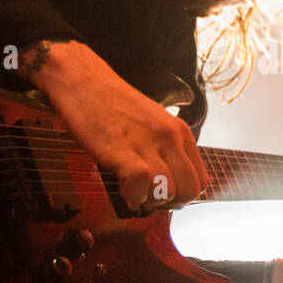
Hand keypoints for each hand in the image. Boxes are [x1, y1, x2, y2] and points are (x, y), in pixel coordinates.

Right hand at [24, 40, 206, 211]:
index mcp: (180, 131)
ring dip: (149, 201)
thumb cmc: (113, 104)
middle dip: (169, 203)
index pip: (200, 180)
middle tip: (147, 196)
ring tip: (132, 190)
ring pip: (168, 191)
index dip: (183, 197)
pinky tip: (122, 188)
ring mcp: (147, 140)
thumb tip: (168, 184)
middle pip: (189, 191)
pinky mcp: (120, 146)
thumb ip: (165, 149)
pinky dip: (132, 195)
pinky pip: (141, 181)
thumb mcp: (152, 123)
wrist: (81, 78)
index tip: (162, 194)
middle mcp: (169, 136)